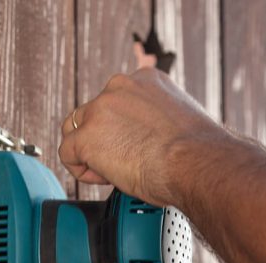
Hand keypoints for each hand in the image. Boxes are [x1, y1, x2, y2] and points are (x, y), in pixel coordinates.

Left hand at [58, 68, 226, 205]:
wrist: (196, 164)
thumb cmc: (198, 154)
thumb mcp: (180, 124)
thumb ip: (159, 122)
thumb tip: (157, 141)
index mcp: (146, 80)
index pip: (118, 100)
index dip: (121, 128)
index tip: (135, 146)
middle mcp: (120, 86)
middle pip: (94, 113)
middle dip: (103, 139)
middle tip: (124, 161)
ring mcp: (101, 109)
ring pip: (76, 130)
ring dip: (89, 152)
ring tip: (113, 171)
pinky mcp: (87, 136)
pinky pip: (68, 153)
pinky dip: (81, 170)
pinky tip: (103, 178)